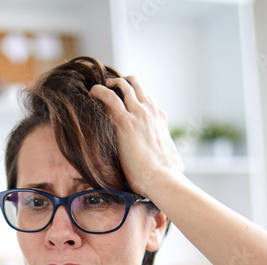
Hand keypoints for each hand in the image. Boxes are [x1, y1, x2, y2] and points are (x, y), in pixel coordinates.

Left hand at [89, 75, 185, 198]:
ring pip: (124, 86)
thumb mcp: (172, 159)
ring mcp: (139, 114)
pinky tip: (92, 92)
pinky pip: (110, 97)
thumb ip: (169, 154)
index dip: (134, 95)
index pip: (146, 98)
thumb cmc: (166, 177)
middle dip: (121, 83)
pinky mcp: (126, 122)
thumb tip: (174, 163)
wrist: (163, 180)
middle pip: (136, 85)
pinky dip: (99, 91)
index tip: (123, 99)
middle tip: (108, 88)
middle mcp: (151, 112)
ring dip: (110, 84)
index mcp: (161, 120)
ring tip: (98, 89)